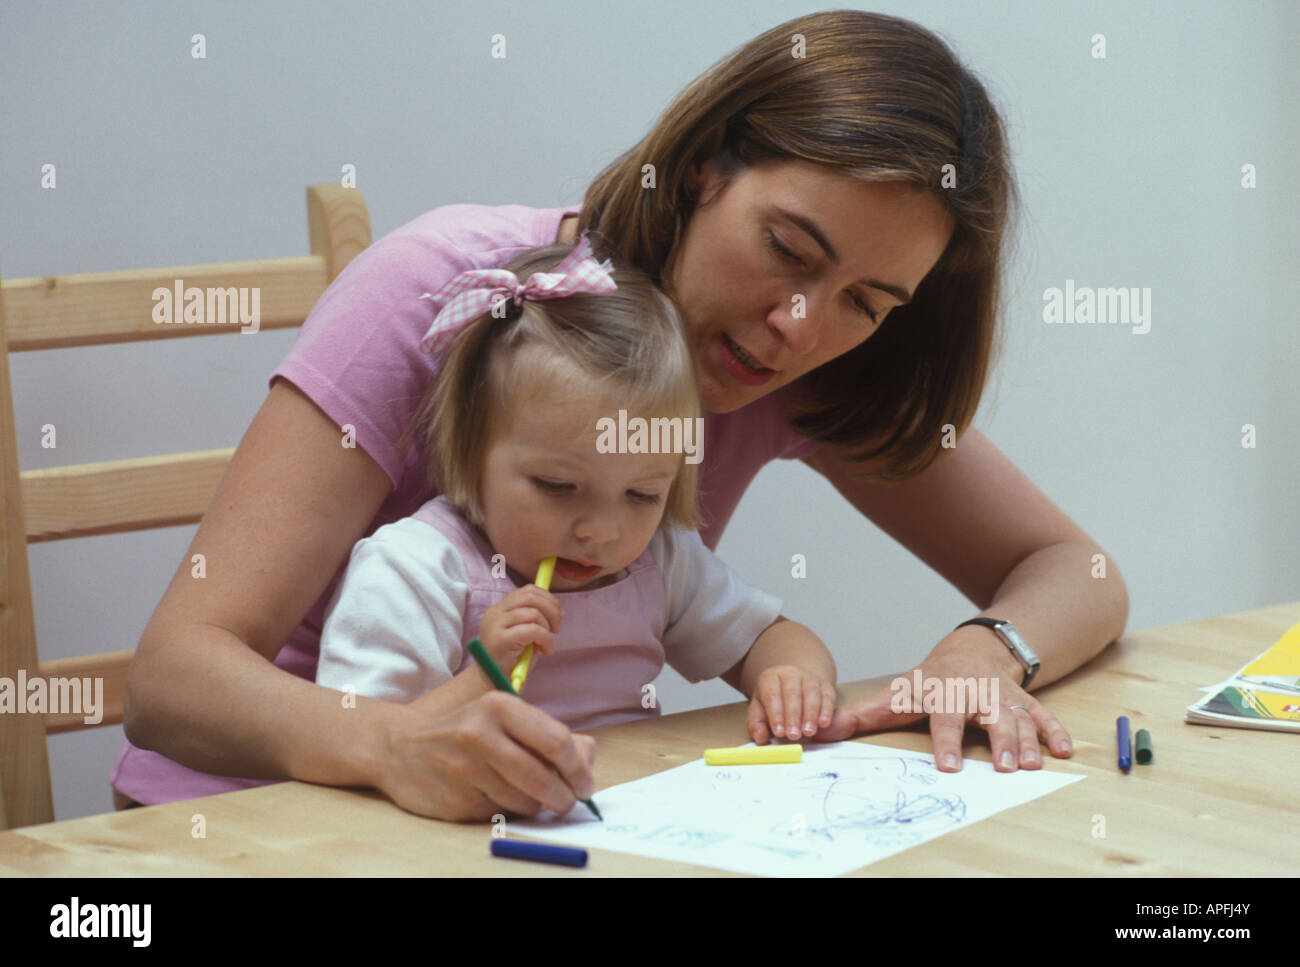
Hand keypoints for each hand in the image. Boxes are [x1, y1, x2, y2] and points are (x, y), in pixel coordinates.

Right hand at [376, 690, 596, 820]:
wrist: (399, 748)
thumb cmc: (463, 731)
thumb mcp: (501, 717)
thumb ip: (545, 733)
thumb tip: (588, 758)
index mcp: (499, 706)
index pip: (555, 740)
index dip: (578, 768)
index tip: (585, 783)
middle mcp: (480, 734)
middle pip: (542, 777)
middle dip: (564, 796)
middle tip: (570, 801)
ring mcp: (465, 769)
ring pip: (523, 800)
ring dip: (537, 805)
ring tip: (534, 798)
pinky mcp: (455, 799)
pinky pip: (499, 813)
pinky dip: (508, 811)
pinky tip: (498, 797)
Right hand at [479, 584, 563, 670]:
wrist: (491, 684)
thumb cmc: (510, 662)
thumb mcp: (523, 635)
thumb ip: (534, 620)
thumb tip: (558, 610)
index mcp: (499, 609)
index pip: (527, 591)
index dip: (547, 598)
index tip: (559, 613)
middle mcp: (495, 613)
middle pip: (530, 597)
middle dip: (551, 609)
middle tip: (558, 627)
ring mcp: (496, 625)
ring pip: (533, 613)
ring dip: (547, 628)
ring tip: (547, 644)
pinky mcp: (501, 639)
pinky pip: (533, 630)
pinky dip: (546, 639)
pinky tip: (546, 650)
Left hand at [747, 664, 836, 745]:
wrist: (793, 684)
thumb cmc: (774, 700)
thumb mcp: (760, 709)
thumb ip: (757, 724)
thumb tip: (760, 737)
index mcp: (770, 678)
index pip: (772, 694)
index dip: (776, 714)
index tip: (779, 732)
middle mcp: (790, 674)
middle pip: (792, 692)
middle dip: (793, 716)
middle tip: (793, 735)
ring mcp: (809, 677)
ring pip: (811, 692)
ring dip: (810, 714)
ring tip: (808, 732)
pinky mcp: (824, 684)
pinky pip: (827, 695)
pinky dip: (826, 709)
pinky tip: (823, 723)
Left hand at [814, 635, 1072, 771]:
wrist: (971, 649)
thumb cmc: (930, 680)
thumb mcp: (898, 693)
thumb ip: (864, 715)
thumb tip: (821, 731)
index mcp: (944, 695)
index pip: (944, 719)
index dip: (947, 742)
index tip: (949, 767)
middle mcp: (976, 695)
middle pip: (990, 717)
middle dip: (1000, 741)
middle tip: (1006, 768)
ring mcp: (1004, 697)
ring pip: (1020, 717)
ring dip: (1028, 740)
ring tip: (1033, 766)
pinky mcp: (1025, 701)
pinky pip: (1044, 714)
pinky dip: (1055, 731)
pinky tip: (1065, 751)